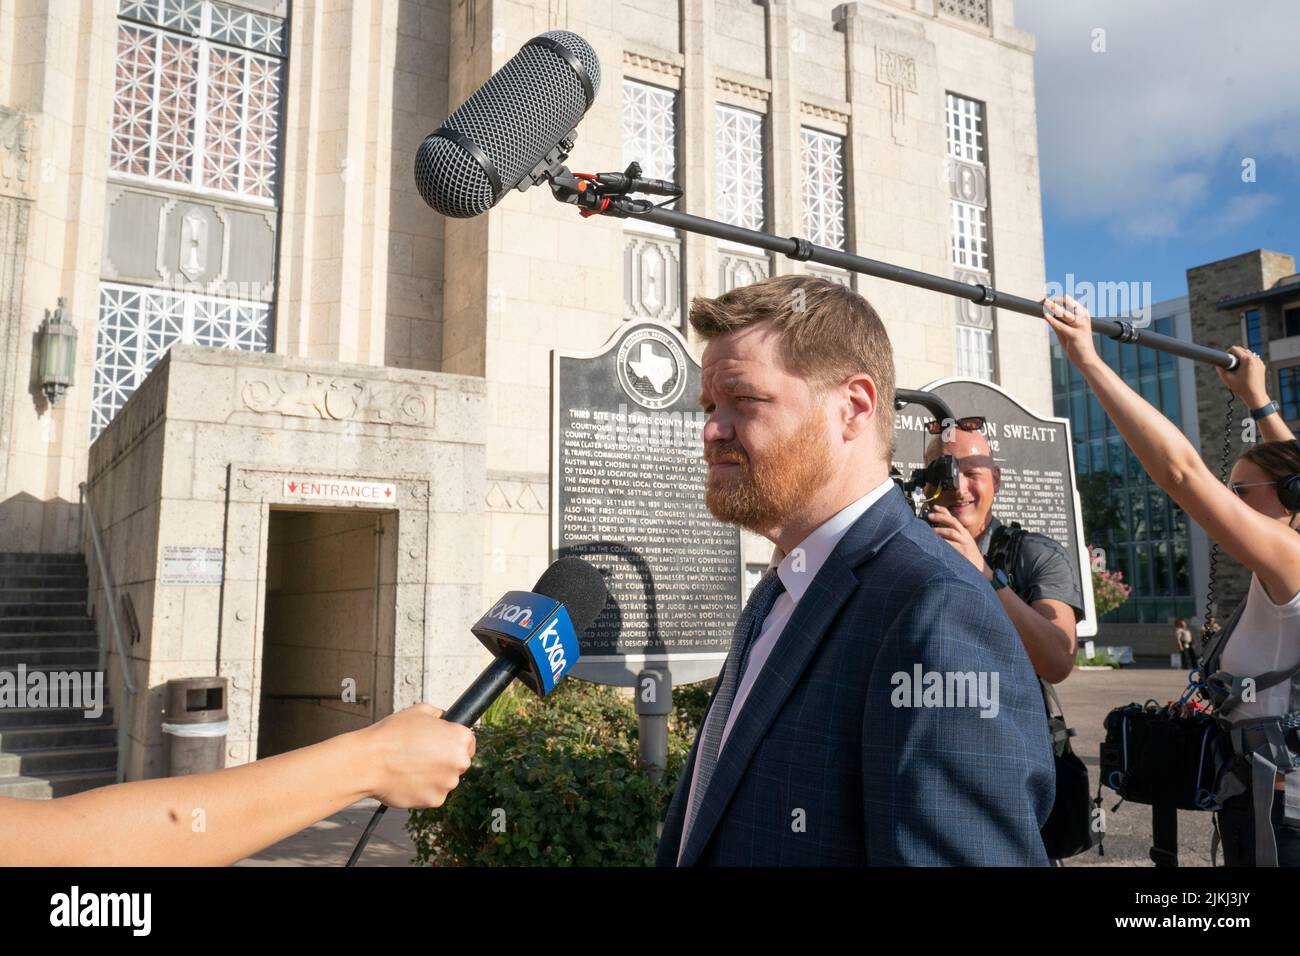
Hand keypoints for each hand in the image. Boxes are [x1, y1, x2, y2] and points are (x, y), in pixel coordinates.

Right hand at [357, 703, 475, 808]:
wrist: (369, 761)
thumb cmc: (392, 734)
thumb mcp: (420, 711)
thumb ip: (440, 715)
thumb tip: (445, 720)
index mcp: (460, 738)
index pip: (469, 742)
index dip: (453, 742)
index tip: (442, 745)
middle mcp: (460, 762)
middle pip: (459, 762)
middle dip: (445, 760)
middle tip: (421, 755)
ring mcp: (448, 783)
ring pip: (446, 780)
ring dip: (434, 776)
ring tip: (410, 767)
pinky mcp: (435, 800)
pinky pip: (433, 794)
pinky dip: (423, 789)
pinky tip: (408, 779)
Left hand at [925, 504, 991, 579]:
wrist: (981, 570)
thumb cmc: (969, 559)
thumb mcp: (961, 546)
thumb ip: (951, 539)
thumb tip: (936, 533)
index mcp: (964, 533)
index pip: (954, 519)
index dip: (944, 511)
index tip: (934, 507)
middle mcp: (965, 536)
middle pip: (952, 521)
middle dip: (940, 516)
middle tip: (929, 515)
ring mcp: (965, 543)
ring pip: (951, 532)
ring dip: (940, 530)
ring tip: (930, 531)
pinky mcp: (963, 551)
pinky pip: (951, 544)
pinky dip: (942, 542)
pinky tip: (935, 543)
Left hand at [1042, 295, 1098, 367]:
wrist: (1086, 360)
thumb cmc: (1075, 345)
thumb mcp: (1065, 331)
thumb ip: (1058, 322)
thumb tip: (1045, 313)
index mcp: (1083, 314)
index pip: (1068, 301)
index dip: (1056, 299)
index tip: (1044, 300)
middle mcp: (1083, 318)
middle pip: (1067, 304)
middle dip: (1054, 301)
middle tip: (1042, 301)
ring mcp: (1080, 326)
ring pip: (1064, 313)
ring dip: (1053, 307)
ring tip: (1044, 303)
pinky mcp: (1075, 335)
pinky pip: (1061, 326)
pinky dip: (1052, 321)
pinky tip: (1046, 316)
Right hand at [1216, 345, 1269, 407]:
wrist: (1255, 395)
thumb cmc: (1242, 388)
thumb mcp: (1227, 379)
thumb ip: (1220, 370)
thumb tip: (1218, 365)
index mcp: (1247, 360)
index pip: (1235, 349)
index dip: (1228, 352)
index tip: (1226, 359)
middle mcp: (1255, 359)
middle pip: (1242, 350)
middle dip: (1235, 354)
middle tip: (1230, 364)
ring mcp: (1260, 362)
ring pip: (1249, 354)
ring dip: (1242, 357)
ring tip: (1237, 366)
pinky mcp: (1262, 366)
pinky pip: (1254, 359)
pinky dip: (1248, 361)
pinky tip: (1244, 369)